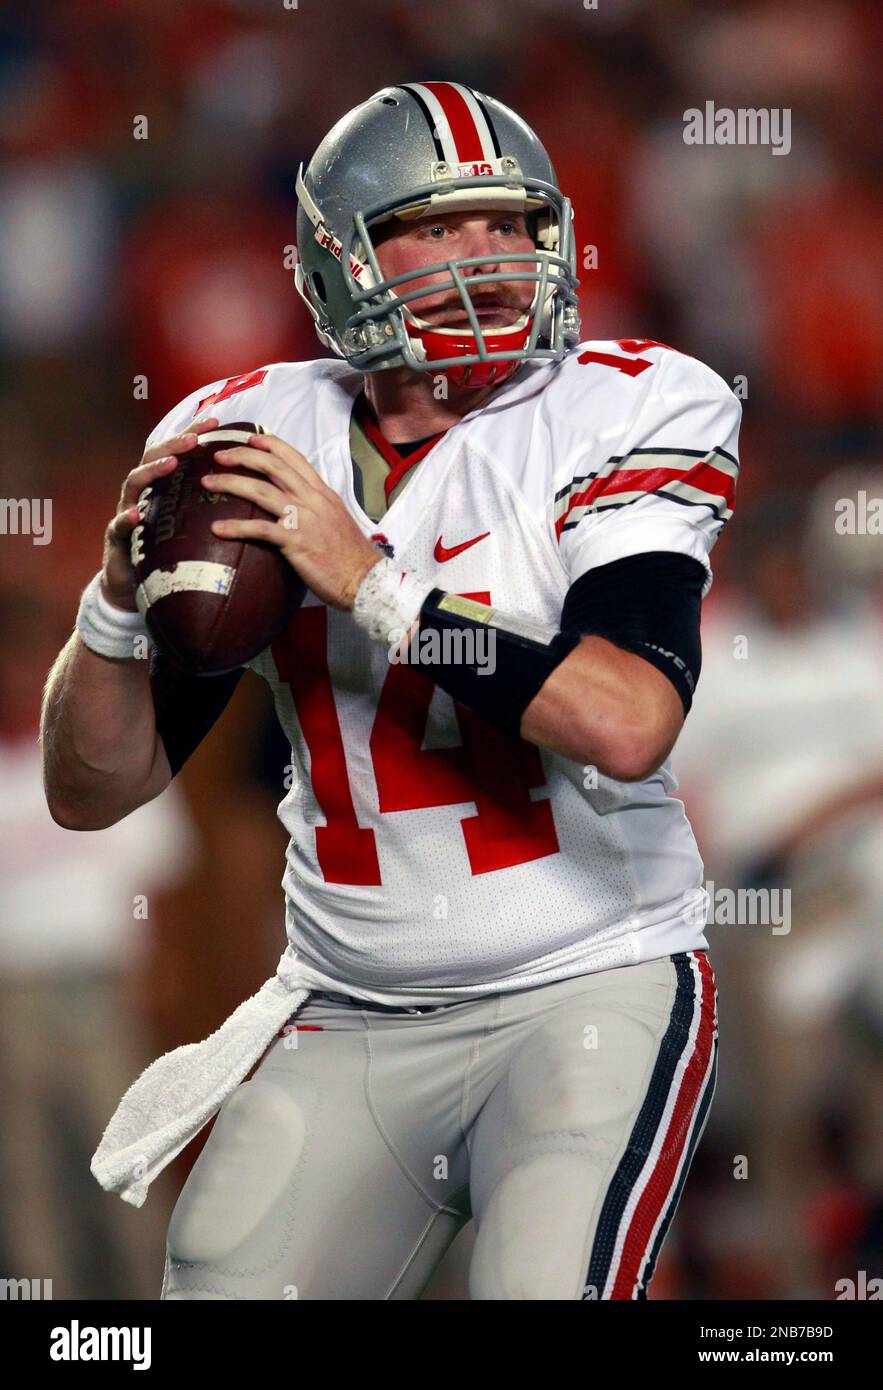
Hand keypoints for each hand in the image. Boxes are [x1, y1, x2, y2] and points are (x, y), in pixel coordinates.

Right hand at [101, 417, 220, 610]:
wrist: (131, 582)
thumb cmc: (166, 550)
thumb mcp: (189, 525)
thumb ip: (209, 507)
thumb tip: (250, 494)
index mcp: (162, 486)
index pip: (177, 452)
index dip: (193, 434)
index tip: (216, 422)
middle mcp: (142, 492)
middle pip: (153, 457)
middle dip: (173, 445)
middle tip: (194, 439)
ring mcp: (126, 510)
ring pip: (134, 482)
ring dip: (152, 471)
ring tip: (171, 464)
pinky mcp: (117, 536)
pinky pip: (118, 525)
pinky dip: (126, 518)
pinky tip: (135, 514)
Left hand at [202, 432, 382, 609]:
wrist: (363, 579)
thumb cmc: (349, 555)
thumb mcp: (335, 519)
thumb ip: (315, 506)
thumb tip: (294, 503)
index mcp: (321, 492)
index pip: (293, 457)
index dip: (268, 444)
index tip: (248, 439)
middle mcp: (312, 499)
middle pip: (272, 466)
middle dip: (241, 456)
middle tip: (218, 455)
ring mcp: (304, 519)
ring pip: (261, 491)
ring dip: (230, 483)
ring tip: (208, 483)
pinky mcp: (296, 541)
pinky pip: (260, 529)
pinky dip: (236, 527)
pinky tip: (217, 529)